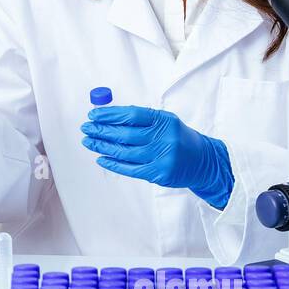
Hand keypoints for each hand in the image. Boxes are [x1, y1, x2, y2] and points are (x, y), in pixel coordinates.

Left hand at [80, 103, 233, 209]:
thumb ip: (142, 120)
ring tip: (88, 142)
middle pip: (125, 134)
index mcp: (164, 120)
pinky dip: (113, 164)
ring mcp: (161, 157)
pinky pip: (130, 169)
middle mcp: (163, 138)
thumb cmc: (178, 138)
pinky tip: (101, 158)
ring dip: (102, 147)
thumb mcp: (166, 122)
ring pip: (124, 152)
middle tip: (86, 128)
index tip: (93, 115)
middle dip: (101, 131)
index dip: (110, 115)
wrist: (203, 161)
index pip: (131, 115)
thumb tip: (109, 117)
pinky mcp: (158, 173)